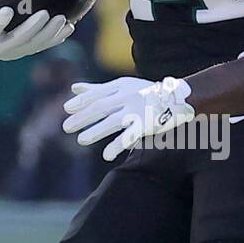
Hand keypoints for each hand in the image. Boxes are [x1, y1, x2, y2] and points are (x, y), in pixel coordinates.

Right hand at [0, 0, 74, 61]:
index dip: (0, 22)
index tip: (8, 10)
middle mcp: (2, 48)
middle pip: (20, 38)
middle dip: (34, 27)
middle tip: (45, 13)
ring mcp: (17, 52)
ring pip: (36, 44)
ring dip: (50, 33)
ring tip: (62, 19)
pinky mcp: (28, 51)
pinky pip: (44, 45)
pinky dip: (57, 38)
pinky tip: (70, 27)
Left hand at [63, 75, 194, 161]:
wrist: (177, 98)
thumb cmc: (144, 92)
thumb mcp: (121, 86)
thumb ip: (96, 89)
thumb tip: (73, 89)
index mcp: (120, 87)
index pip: (97, 94)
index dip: (81, 102)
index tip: (67, 109)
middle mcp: (128, 97)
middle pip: (101, 107)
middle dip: (83, 118)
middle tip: (66, 127)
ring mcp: (137, 111)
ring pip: (112, 121)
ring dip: (96, 131)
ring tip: (81, 140)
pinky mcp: (146, 125)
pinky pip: (130, 136)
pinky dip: (118, 145)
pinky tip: (106, 155)